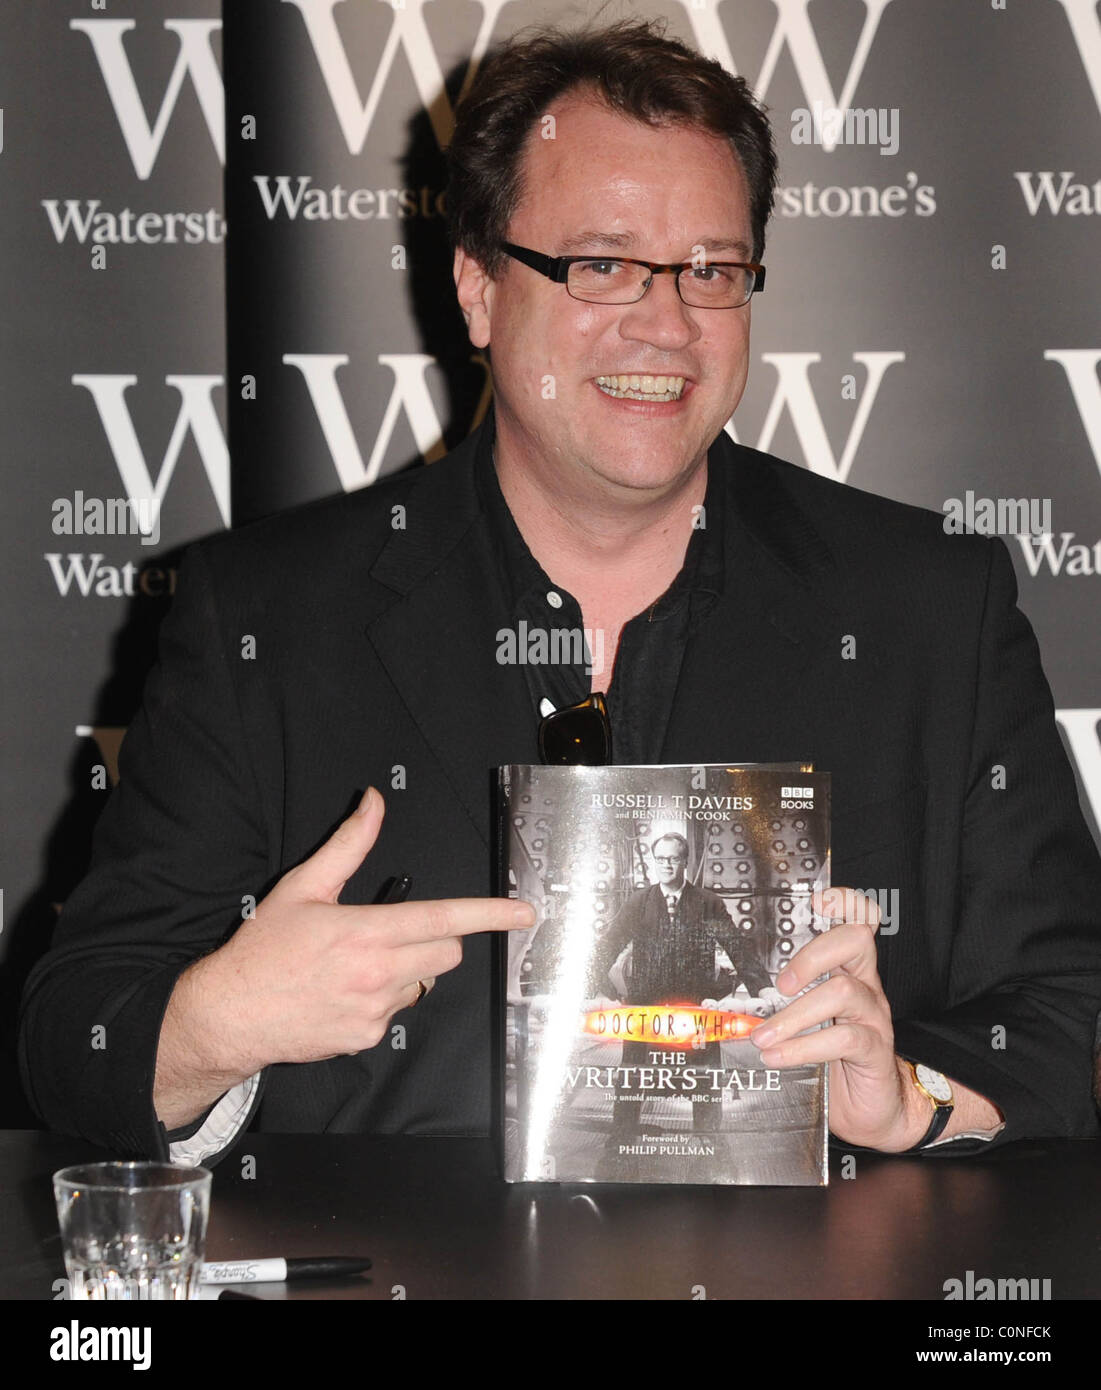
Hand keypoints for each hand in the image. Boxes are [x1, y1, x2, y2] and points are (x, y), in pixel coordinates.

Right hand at [188, 786, 536, 1069]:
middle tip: (397, 932)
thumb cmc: (264, 949)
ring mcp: (375, 1011)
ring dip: (408, 970)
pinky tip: (346, 991)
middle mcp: (378, 974)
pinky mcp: (366, 1037)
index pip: (444, 920)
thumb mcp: (303, 887)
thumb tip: (373, 803)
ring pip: (424, 983)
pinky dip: (384, 998)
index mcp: (367, 932)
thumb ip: (348, 844)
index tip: (524, 912)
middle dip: (438, 940)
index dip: (490, 914)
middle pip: (447, 954)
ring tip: (359, 964)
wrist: (229, 1014)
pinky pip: (397, 1011)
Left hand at [748, 888, 928, 1150]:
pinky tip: (778, 1056)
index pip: (857, 923)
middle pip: (855, 942)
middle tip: (780, 985)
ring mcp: (874, 1017)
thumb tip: (734, 1006)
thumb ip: (784, 1007)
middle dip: (813, 954)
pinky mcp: (875, 1050)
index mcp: (850, 973)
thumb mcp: (811, 1025)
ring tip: (762, 1037)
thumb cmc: (838, 1061)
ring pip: (842, 992)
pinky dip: (804, 1047)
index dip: (844, 904)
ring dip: (794, 1015)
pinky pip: (844, 1039)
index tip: (816, 901)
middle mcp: (866, 988)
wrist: (873, 1109)